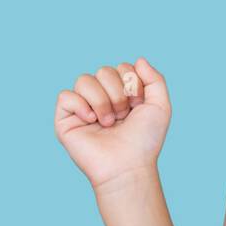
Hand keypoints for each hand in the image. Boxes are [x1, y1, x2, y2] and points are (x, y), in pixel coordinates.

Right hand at [54, 57, 171, 190]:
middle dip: (118, 92)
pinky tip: (91, 121)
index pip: (122, 67)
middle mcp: (101, 98)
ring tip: (109, 122)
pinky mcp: (65, 120)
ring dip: (102, 100)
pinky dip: (80, 106)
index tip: (138, 106)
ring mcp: (83, 108)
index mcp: (121, 93)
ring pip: (84, 79)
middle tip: (123, 116)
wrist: (128, 166)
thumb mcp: (160, 106)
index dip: (132, 83)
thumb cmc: (144, 140)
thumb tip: (138, 59)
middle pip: (103, 70)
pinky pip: (65, 96)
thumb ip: (155, 79)